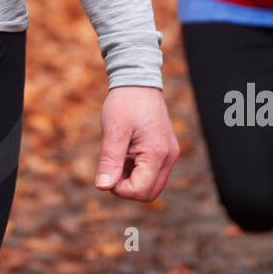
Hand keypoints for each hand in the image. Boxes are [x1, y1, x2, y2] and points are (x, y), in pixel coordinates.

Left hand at [95, 85, 180, 201]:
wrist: (137, 81)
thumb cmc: (124, 103)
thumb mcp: (113, 131)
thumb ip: (110, 161)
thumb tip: (102, 187)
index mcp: (157, 153)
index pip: (140, 191)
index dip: (118, 188)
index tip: (106, 171)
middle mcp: (169, 156)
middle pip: (149, 193)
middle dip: (126, 188)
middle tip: (110, 168)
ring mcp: (170, 154)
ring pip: (152, 185)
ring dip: (131, 180)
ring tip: (118, 158)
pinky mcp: (166, 150)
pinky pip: (153, 174)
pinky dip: (137, 172)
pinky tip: (125, 155)